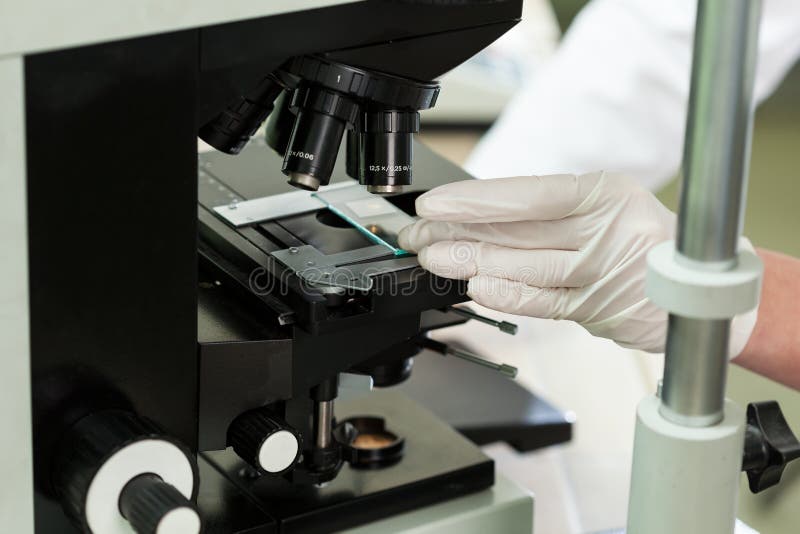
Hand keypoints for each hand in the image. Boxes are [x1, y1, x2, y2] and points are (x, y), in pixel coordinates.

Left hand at [399, 171, 754, 354]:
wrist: (699, 282)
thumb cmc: (641, 238)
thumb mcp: (602, 206)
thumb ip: (547, 213)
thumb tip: (475, 217)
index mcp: (603, 192)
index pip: (527, 194)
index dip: (474, 201)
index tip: (433, 204)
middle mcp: (605, 229)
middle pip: (517, 230)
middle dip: (458, 232)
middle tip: (416, 234)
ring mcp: (603, 271)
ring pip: (526, 266)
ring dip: (472, 264)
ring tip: (432, 260)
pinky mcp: (598, 308)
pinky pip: (545, 302)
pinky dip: (509, 296)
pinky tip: (475, 290)